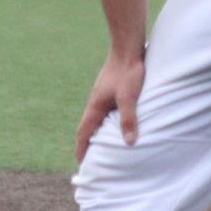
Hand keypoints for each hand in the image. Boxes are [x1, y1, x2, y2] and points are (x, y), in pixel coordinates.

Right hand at [75, 49, 145, 163]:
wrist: (127, 47)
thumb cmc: (128, 71)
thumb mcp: (129, 97)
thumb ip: (128, 119)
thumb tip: (129, 142)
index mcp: (95, 106)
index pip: (84, 133)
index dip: (82, 149)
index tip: (81, 164)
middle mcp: (96, 102)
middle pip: (88, 127)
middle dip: (87, 144)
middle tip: (91, 160)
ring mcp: (103, 95)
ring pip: (97, 118)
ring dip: (97, 132)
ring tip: (103, 145)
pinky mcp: (111, 89)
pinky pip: (105, 111)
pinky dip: (106, 122)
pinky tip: (116, 123)